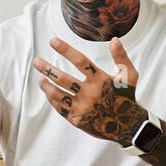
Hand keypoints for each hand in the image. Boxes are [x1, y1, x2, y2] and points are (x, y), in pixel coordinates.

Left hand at [32, 36, 146, 145]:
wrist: (127, 126)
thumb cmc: (127, 98)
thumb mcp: (129, 76)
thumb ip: (121, 57)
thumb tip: (114, 39)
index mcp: (100, 80)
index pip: (80, 60)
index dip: (65, 49)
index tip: (52, 41)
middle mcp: (89, 93)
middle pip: (62, 78)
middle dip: (47, 68)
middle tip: (36, 61)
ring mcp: (81, 107)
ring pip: (57, 93)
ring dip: (46, 85)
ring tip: (40, 78)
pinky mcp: (77, 119)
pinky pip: (59, 107)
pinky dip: (52, 99)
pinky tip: (48, 92)